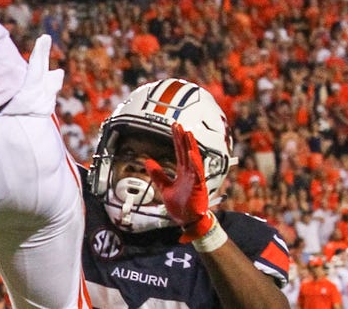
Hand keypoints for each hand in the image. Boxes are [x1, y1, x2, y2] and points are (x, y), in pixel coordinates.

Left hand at [142, 122, 212, 241]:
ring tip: (187, 134)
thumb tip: (148, 162)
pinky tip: (190, 153)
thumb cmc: (181, 206)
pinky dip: (194, 163)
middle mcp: (190, 173)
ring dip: (190, 146)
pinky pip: (197, 173)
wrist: (188, 222)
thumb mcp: (164, 188)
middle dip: (182, 138)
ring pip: (193, 159)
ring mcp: (195, 179)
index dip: (177, 139)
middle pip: (186, 152)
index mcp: (183, 173)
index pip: (179, 152)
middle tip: (178, 125)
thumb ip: (158, 175)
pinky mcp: (199, 187)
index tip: (174, 127)